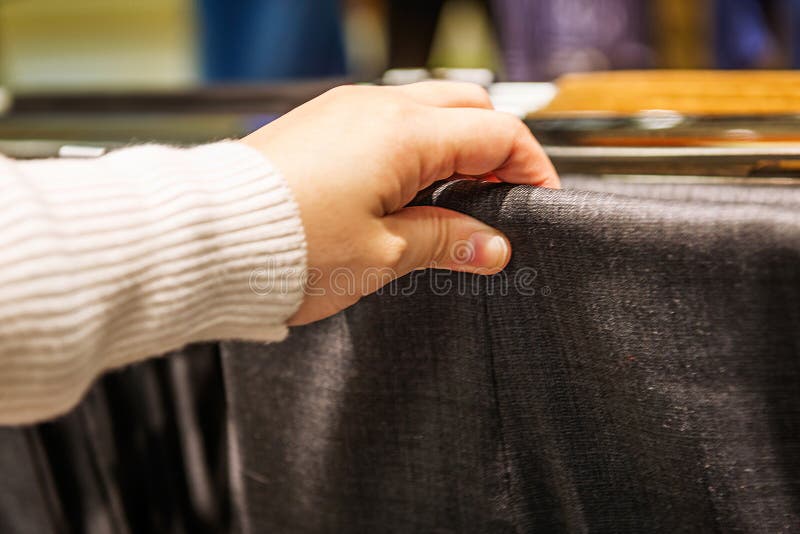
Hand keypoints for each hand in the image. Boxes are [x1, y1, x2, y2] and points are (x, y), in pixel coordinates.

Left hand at [242, 81, 558, 324]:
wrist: (206, 240)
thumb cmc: (285, 247)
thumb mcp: (383, 255)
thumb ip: (447, 242)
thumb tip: (493, 247)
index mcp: (402, 134)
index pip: (496, 134)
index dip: (529, 168)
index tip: (539, 202)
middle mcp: (375, 108)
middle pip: (468, 108)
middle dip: (495, 150)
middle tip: (499, 201)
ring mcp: (344, 110)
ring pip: (426, 110)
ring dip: (453, 146)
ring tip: (453, 202)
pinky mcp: (321, 123)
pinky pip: (386, 121)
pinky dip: (413, 147)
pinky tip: (407, 191)